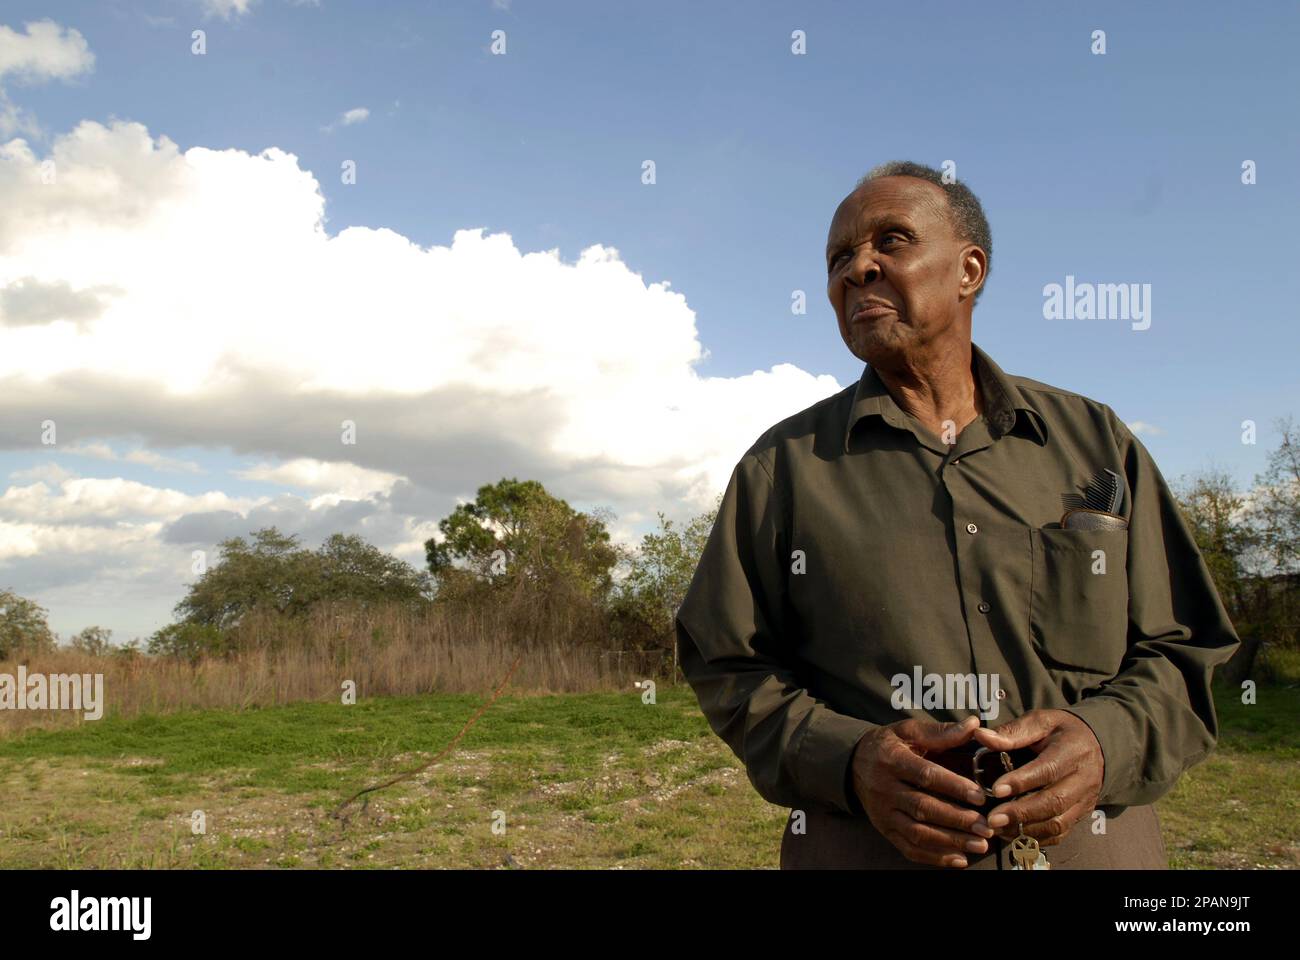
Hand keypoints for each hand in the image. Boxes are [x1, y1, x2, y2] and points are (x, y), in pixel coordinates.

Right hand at [850, 716, 995, 868]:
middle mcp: (885, 788)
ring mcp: (883, 812)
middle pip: (923, 807)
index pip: (925, 775)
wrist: (853, 763)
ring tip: (980, 845)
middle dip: (957, 820)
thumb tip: (974, 724)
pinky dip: (934, 857)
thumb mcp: (909, 731)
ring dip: (950, 841)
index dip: (953, 786)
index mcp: (892, 759)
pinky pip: (908, 848)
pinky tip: (959, 860)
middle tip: (986, 828)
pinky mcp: (884, 829)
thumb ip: (942, 732)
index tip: (979, 797)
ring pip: (917, 833)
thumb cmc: (889, 745)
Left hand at [970, 709, 1103, 845]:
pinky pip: (1061, 832)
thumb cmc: (1062, 732)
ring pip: (1058, 822)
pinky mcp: (1081, 814)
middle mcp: (1083, 779)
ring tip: (998, 829)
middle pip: (1053, 802)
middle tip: (992, 819)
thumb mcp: (1040, 722)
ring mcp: (1084, 800)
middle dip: (1021, 813)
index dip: (1021, 782)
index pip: (1047, 770)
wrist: (1098, 745)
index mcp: (1072, 751)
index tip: (996, 790)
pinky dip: (1037, 837)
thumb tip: (980, 736)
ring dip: (1026, 829)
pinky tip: (1013, 834)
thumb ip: (1013, 732)